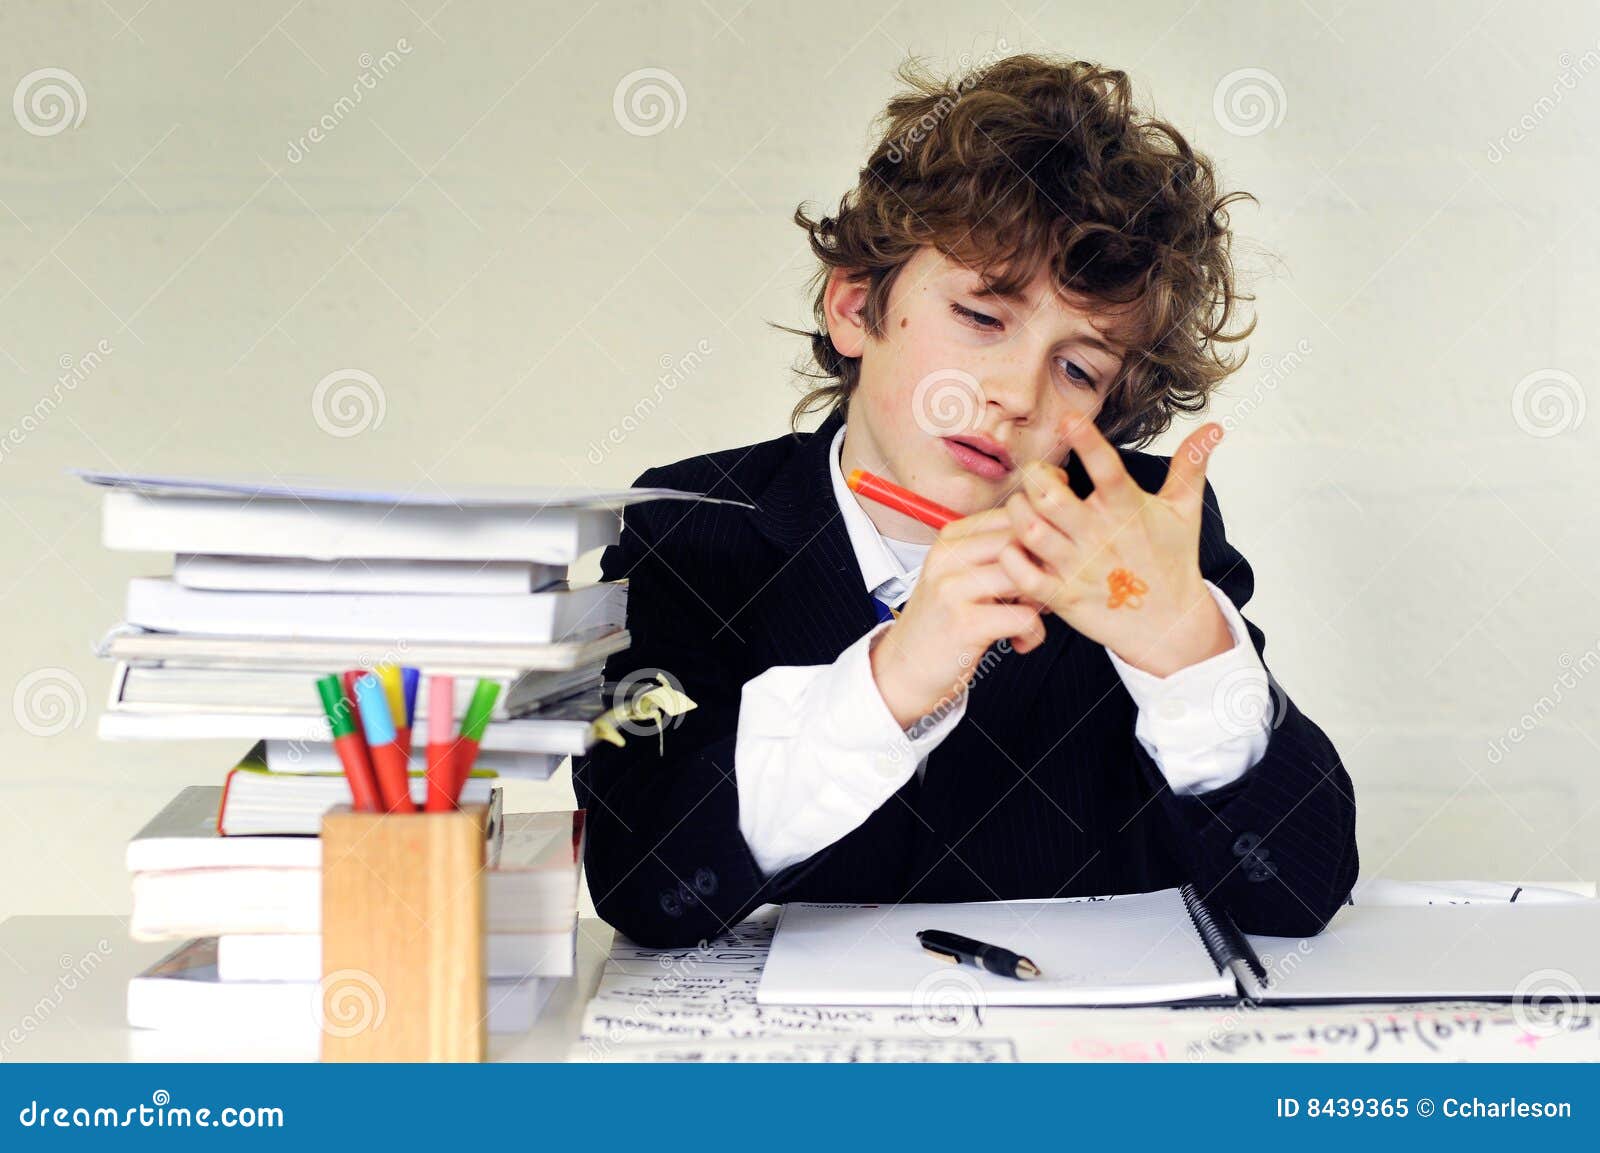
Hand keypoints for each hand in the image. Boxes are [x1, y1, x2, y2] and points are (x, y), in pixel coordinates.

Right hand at [868, 507, 1046, 728]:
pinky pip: (1023, 617)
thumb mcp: (959, 577)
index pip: (1013, 517)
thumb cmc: (943, 623)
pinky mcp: (964, 624)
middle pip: (1022, 543)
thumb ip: (995, 555)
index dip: (1039, 543)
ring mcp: (952, 589)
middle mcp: (947, 557)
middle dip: (1045, 569)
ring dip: (1042, 602)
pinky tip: (1020, 642)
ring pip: (1025, 576)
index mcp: (949, 539)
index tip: (1040, 570)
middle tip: (1043, 597)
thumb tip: (1050, 541)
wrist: (904, 669)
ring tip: (1030, 619)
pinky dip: (1033, 633)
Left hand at [997, 413, 1233, 677]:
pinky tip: (1016, 546)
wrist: (1170, 625)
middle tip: (1040, 477)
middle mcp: (1098, 535)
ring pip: (1028, 529)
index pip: (1105, 466)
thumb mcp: (1185, 510)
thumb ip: (1191, 465)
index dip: (1085, 438)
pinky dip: (1010, 557)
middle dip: (1035, 475)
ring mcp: (1078, 567)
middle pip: (1048, 494)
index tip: (1069, 417)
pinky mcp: (1062, 597)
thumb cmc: (1172, 561)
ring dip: (1017, 511)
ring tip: (1026, 506)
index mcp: (1126, 508)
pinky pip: (1022, 575)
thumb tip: (1214, 427)